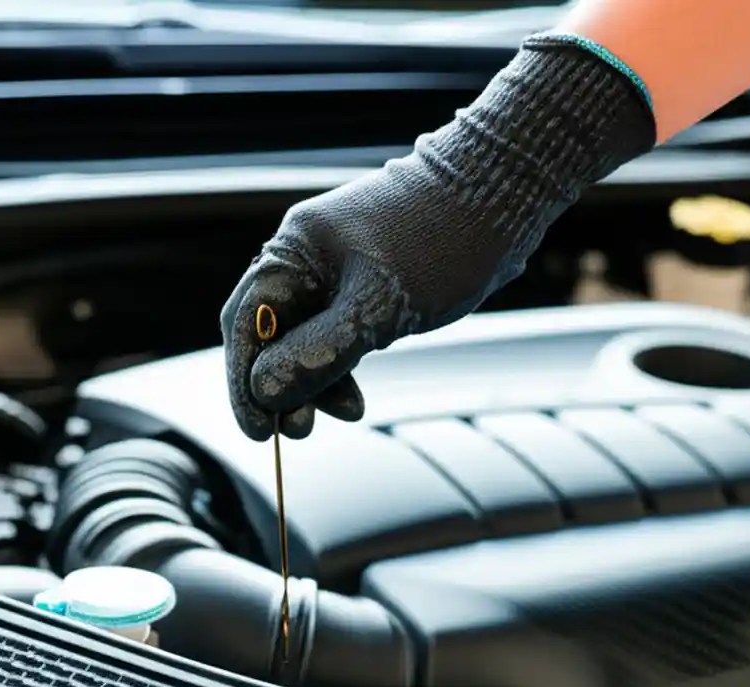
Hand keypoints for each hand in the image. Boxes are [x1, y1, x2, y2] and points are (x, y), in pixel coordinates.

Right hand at [221, 36, 654, 440]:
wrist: (505, 191)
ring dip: (313, 384)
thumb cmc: (444, 239)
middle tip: (299, 432)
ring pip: (304, 339)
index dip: (244, 381)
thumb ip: (319, 351)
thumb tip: (265, 391)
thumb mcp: (379, 305)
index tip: (259, 432)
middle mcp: (307, 259)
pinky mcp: (368, 285)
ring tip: (342, 416)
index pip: (246, 323)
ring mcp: (337, 272)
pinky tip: (355, 398)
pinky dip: (340, 368)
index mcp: (295, 249)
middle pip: (269, 334)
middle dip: (279, 387)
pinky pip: (335, 335)